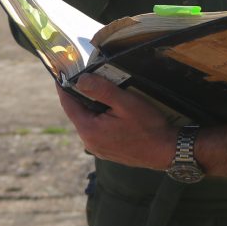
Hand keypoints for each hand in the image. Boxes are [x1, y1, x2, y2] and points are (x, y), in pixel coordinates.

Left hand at [56, 75, 176, 169]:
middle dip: (81, 96)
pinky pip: (97, 131)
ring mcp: (98, 149)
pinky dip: (100, 119)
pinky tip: (113, 112)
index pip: (68, 104)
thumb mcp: (126, 103)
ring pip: (88, 122)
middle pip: (78, 113)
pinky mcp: (107, 151)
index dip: (63, 87)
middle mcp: (89, 142)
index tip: (60, 73)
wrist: (166, 151)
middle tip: (87, 78)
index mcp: (89, 130)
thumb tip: (81, 80)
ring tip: (104, 93)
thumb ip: (102, 90)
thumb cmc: (149, 127)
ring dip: (92, 108)